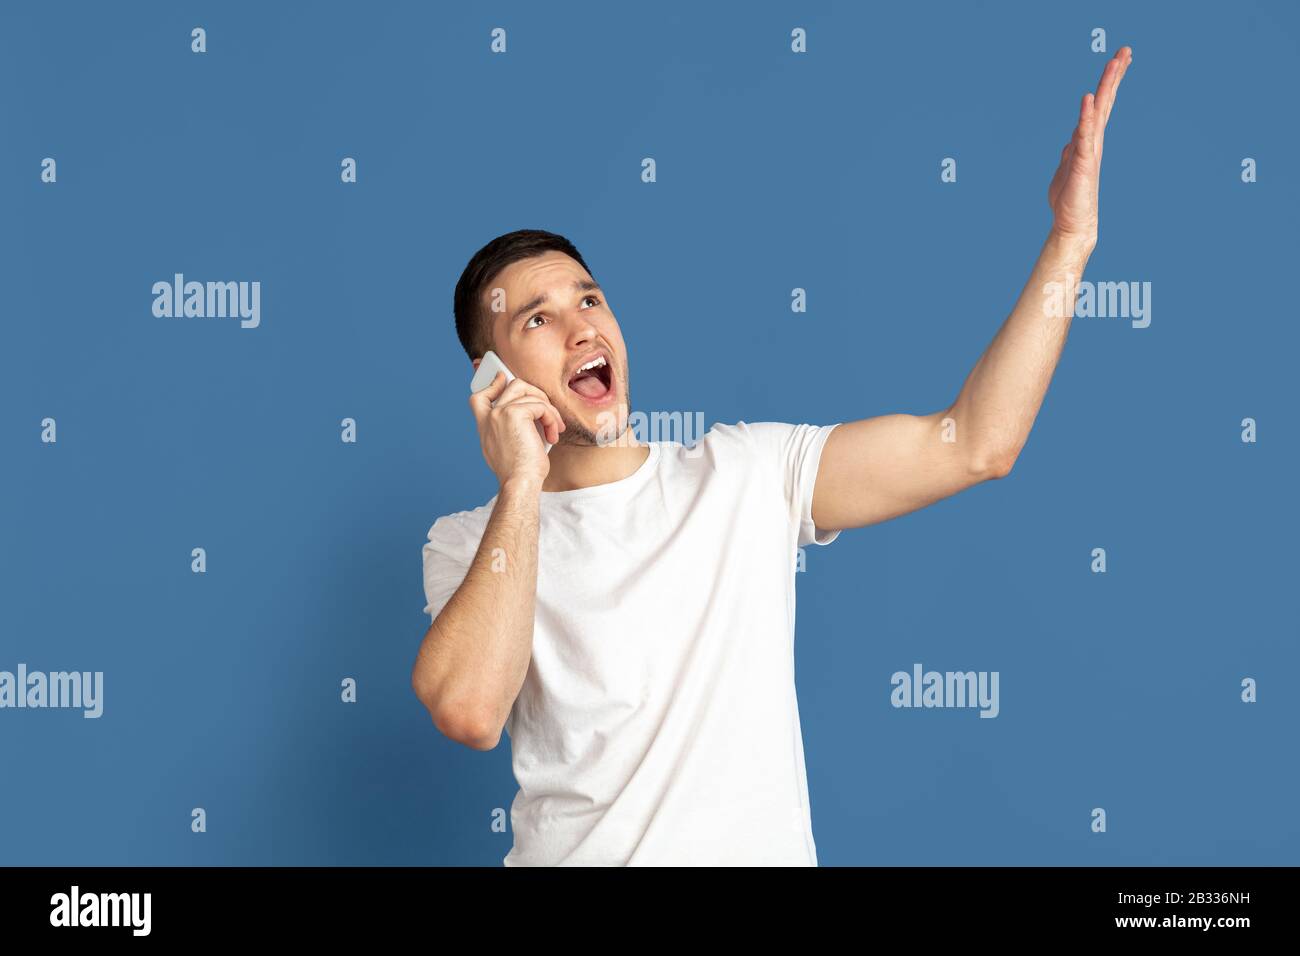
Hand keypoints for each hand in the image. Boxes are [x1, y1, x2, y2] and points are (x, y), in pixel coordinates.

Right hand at [468, 371, 565, 489]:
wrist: (520, 482)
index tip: (502, 377)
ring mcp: (500, 413)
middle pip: (512, 385)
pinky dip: (552, 418)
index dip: (492, 384)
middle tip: (548, 410)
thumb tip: (531, 414)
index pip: (479, 398)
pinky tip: (554, 435)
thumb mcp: (511, 448)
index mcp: (485, 427)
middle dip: (536, 393)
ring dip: (548, 409)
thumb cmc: (520, 472)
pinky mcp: (514, 413)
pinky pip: (540, 406)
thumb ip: (512, 429)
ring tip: (555, 429)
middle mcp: (489, 417)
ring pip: (529, 392)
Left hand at [1048, 46, 1131, 244]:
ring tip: (1115, 63)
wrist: (1073, 225)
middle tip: (1126, 50)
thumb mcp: (1066, 170)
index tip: (1118, 61)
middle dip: (1114, 76)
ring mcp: (1090, 151)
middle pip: (1105, 103)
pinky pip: (1084, 135)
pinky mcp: (1083, 163)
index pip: (1099, 107)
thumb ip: (1070, 154)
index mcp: (1088, 142)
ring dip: (1106, 87)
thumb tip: (1070, 143)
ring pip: (1098, 113)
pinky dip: (1085, 117)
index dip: (1108, 84)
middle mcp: (1093, 142)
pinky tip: (1088, 98)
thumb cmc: (1070, 200)